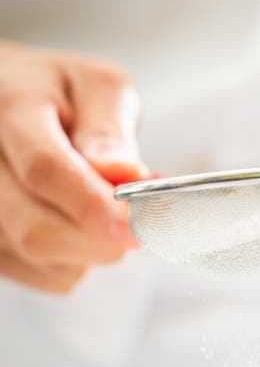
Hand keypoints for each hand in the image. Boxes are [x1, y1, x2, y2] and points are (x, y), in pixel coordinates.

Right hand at [0, 40, 147, 293]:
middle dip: (102, 237)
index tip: (139, 227)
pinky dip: (80, 260)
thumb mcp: (96, 88)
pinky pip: (50, 278)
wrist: (10, 107)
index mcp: (10, 111)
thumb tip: (125, 174)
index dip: (96, 206)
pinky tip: (76, 224)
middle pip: (37, 230)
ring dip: (94, 246)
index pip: (45, 170)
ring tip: (98, 205)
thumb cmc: (60, 99)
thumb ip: (110, 130)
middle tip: (135, 217)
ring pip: (48, 261)